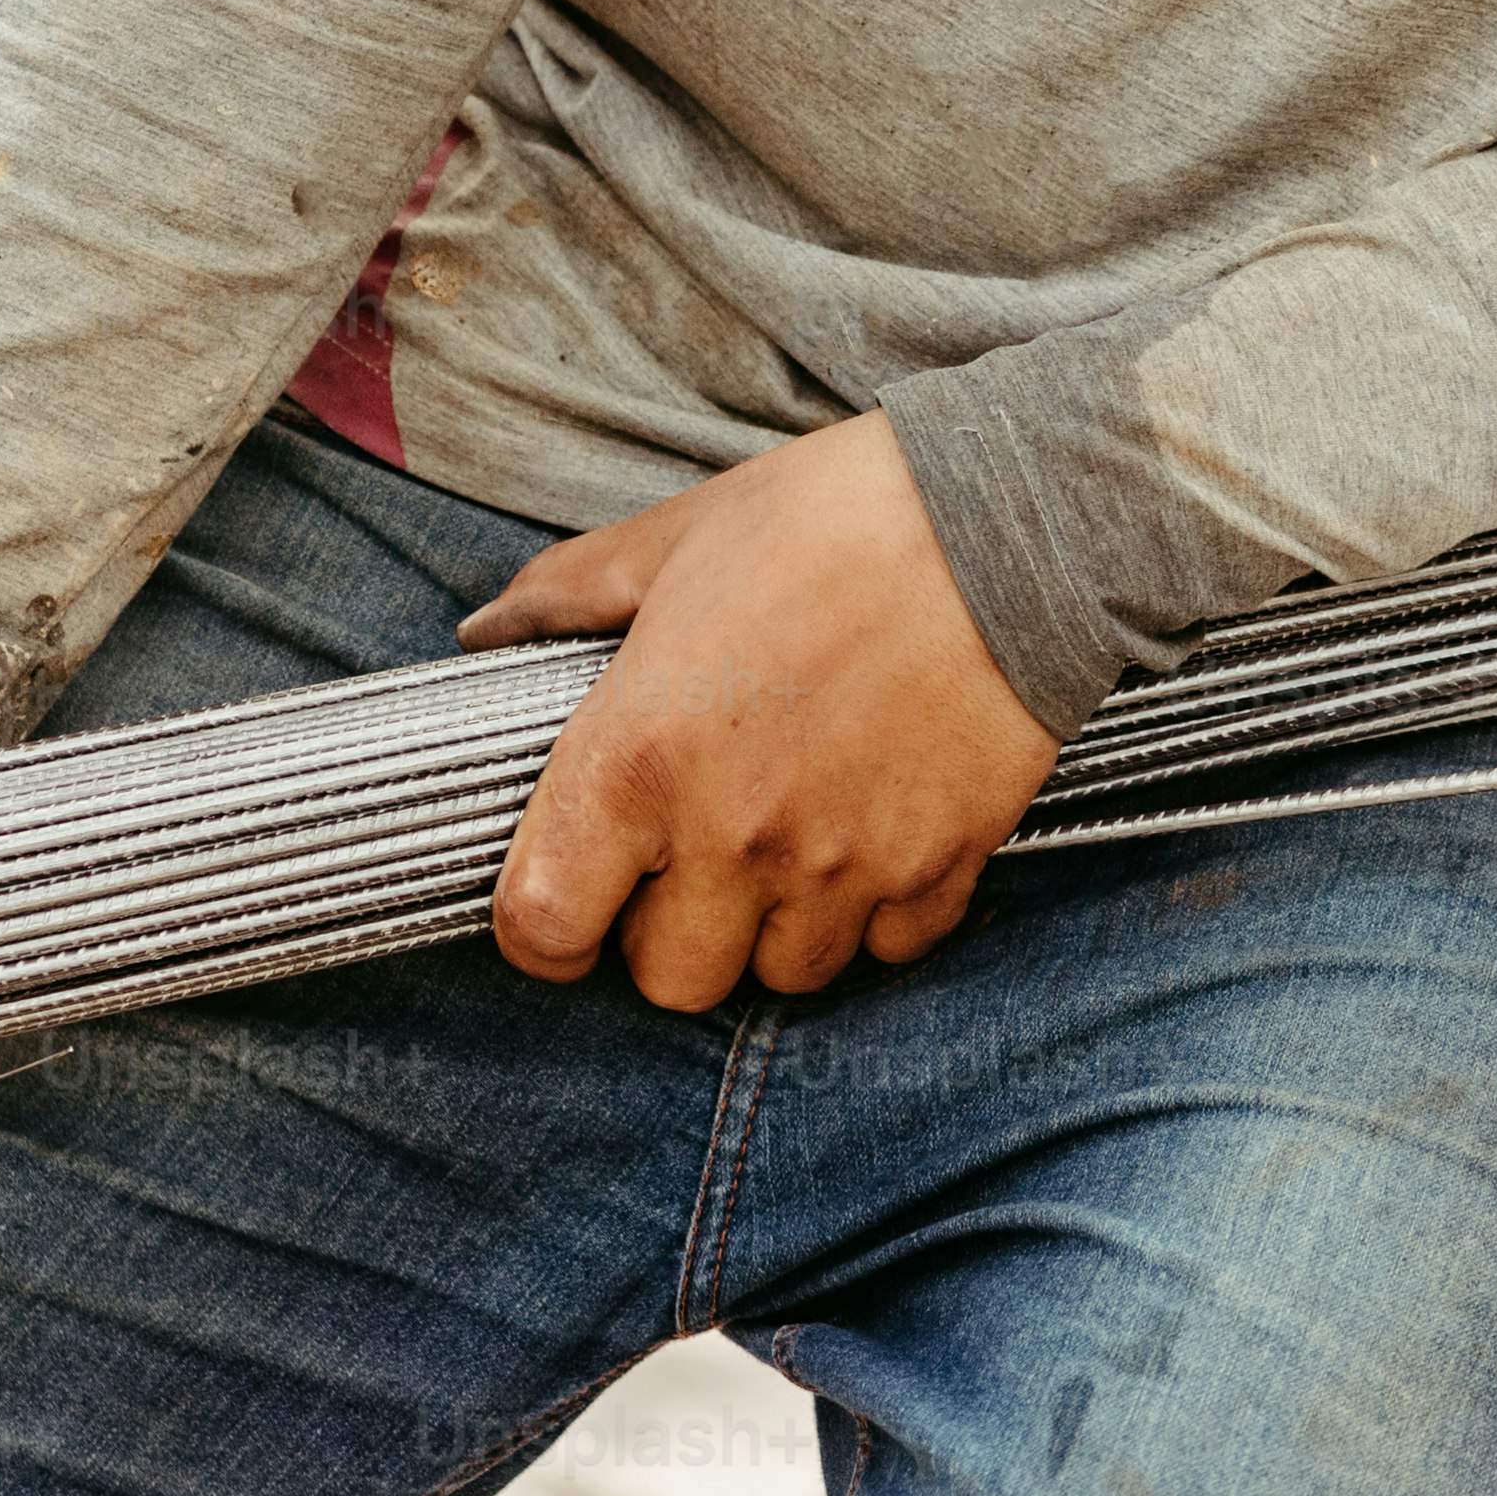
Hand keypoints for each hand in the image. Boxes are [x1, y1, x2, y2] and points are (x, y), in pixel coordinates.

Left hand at [461, 412, 1059, 1011]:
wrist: (1011, 516)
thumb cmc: (833, 514)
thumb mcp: (679, 535)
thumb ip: (568, 595)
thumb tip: (485, 632)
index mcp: (641, 755)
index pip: (544, 926)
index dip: (546, 923)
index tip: (572, 887)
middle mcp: (733, 834)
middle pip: (668, 981)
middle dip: (668, 930)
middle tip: (690, 852)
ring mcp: (843, 864)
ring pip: (782, 976)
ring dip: (774, 926)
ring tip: (789, 834)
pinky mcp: (939, 867)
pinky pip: (888, 948)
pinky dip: (877, 911)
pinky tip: (875, 829)